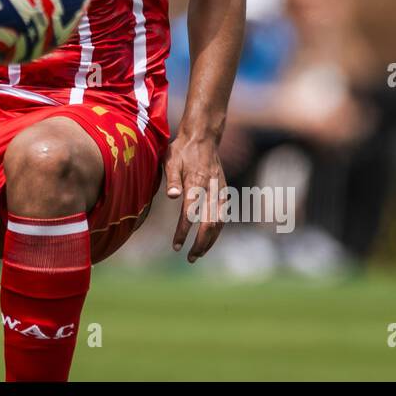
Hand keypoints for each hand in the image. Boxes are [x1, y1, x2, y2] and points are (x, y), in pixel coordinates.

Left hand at [164, 131, 227, 262]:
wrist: (203, 138)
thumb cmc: (182, 150)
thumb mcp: (170, 161)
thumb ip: (172, 180)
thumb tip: (172, 197)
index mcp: (196, 182)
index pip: (190, 214)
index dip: (183, 232)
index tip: (176, 246)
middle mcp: (211, 189)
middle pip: (209, 223)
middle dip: (200, 243)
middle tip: (190, 257)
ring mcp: (221, 191)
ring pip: (219, 223)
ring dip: (210, 241)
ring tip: (198, 254)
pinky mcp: (225, 192)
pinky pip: (223, 216)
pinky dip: (217, 231)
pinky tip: (208, 240)